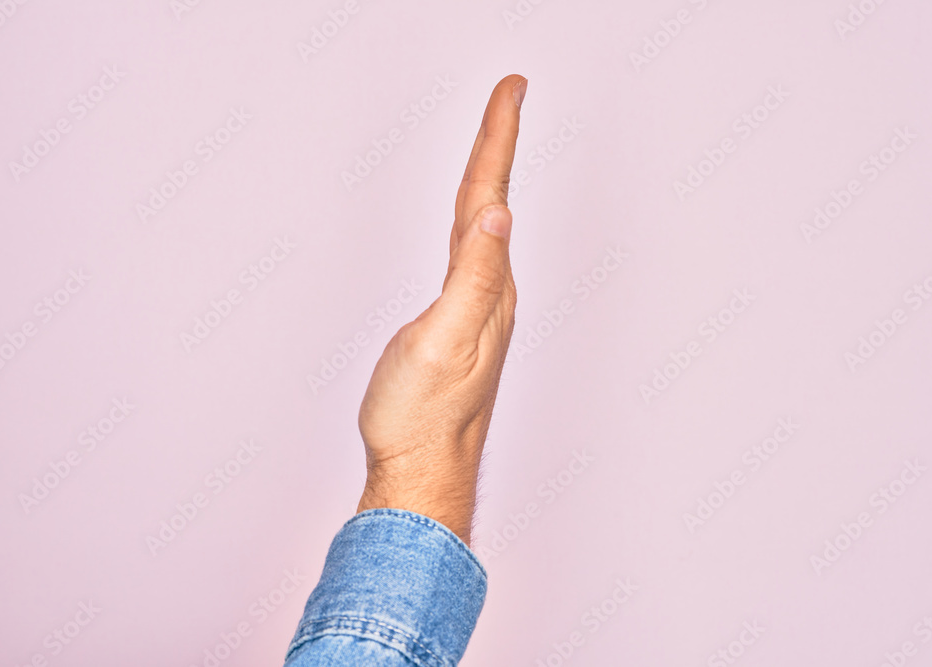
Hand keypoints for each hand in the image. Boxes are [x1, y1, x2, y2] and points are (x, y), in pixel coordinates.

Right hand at [355, 74, 527, 544]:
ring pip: (484, 227)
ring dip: (489, 178)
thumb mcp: (442, 342)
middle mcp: (491, 293)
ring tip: (493, 142)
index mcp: (487, 288)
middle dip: (498, 144)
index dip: (498, 139)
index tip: (510, 89)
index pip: (490, 197)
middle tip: (507, 97)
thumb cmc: (422, 417)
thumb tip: (497, 215)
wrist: (420, 473)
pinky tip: (473, 224)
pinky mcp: (459, 327)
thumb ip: (473, 279)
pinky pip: (471, 255)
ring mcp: (478, 310)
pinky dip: (473, 220)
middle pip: (492, 202)